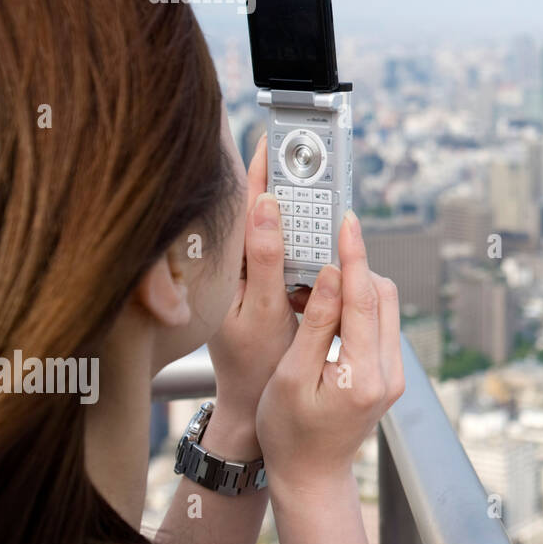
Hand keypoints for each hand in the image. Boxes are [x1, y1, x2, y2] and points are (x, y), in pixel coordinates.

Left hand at [206, 135, 308, 447]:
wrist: (254, 405)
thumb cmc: (255, 363)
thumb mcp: (263, 311)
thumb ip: (265, 259)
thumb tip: (264, 208)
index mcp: (225, 269)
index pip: (244, 207)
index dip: (258, 171)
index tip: (273, 138)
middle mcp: (234, 268)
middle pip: (259, 211)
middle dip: (279, 179)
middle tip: (300, 148)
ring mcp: (249, 278)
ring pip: (273, 230)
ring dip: (295, 207)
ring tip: (311, 178)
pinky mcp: (265, 290)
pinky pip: (284, 253)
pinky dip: (302, 239)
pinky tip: (317, 230)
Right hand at [256, 210, 404, 500]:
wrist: (311, 474)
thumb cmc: (288, 431)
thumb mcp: (291, 377)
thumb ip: (316, 324)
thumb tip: (332, 274)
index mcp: (363, 375)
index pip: (365, 300)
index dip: (355, 256)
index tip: (349, 222)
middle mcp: (390, 372)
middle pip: (384, 296)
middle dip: (356, 266)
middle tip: (324, 246)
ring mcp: (395, 374)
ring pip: (386, 307)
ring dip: (357, 285)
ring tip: (319, 278)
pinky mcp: (391, 373)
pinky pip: (382, 324)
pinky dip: (360, 306)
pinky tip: (330, 304)